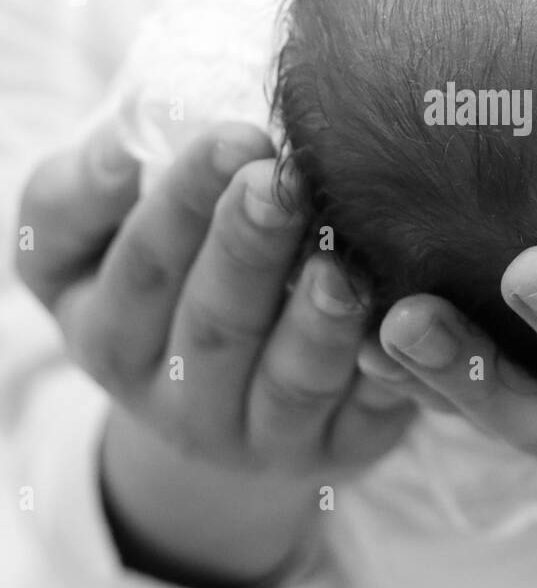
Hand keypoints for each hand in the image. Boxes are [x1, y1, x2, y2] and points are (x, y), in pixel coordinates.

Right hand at [16, 119, 415, 586]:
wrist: (214, 398)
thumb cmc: (158, 281)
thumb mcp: (80, 247)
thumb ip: (77, 195)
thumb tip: (119, 150)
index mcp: (109, 339)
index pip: (144, 266)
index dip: (186, 201)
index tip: (234, 136)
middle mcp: (177, 404)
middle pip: (217, 324)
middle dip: (251, 249)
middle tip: (285, 181)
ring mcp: (262, 438)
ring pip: (291, 382)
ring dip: (318, 323)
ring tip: (339, 265)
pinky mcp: (340, 450)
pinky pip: (369, 416)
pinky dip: (390, 374)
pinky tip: (409, 325)